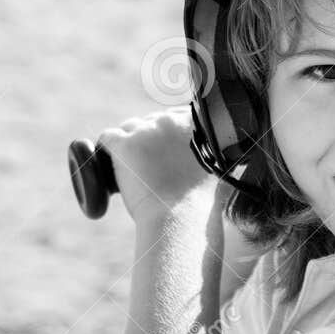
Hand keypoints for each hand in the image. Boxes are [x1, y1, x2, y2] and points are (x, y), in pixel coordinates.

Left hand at [96, 106, 213, 225]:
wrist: (180, 218)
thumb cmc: (202, 203)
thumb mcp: (220, 171)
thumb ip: (218, 156)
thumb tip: (228, 157)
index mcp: (195, 125)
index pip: (176, 115)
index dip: (170, 132)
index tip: (168, 147)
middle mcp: (170, 120)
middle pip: (151, 121)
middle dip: (149, 139)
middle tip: (150, 164)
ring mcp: (145, 131)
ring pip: (129, 127)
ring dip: (129, 143)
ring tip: (131, 166)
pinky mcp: (123, 144)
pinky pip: (107, 137)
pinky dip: (106, 148)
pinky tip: (109, 160)